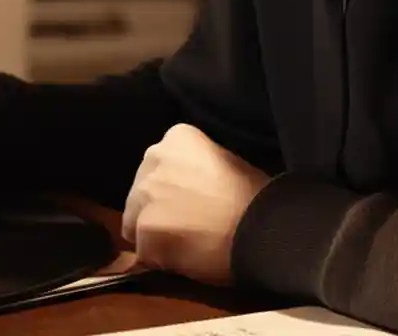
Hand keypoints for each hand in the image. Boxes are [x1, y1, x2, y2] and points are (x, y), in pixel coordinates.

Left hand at [122, 124, 273, 285]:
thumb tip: (185, 191)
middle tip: (188, 225)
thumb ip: (195, 171)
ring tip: (188, 244)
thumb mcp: (224, 164)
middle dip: (156, 210)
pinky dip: (161, 259)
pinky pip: (145, 251)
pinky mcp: (143, 229)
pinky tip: (187, 258)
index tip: (191, 202)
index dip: (170, 191)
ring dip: (155, 235)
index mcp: (176, 138)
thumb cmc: (252, 197)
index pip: (156, 169)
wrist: (261, 227)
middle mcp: (153, 158)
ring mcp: (144, 194)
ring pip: (135, 223)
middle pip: (140, 194)